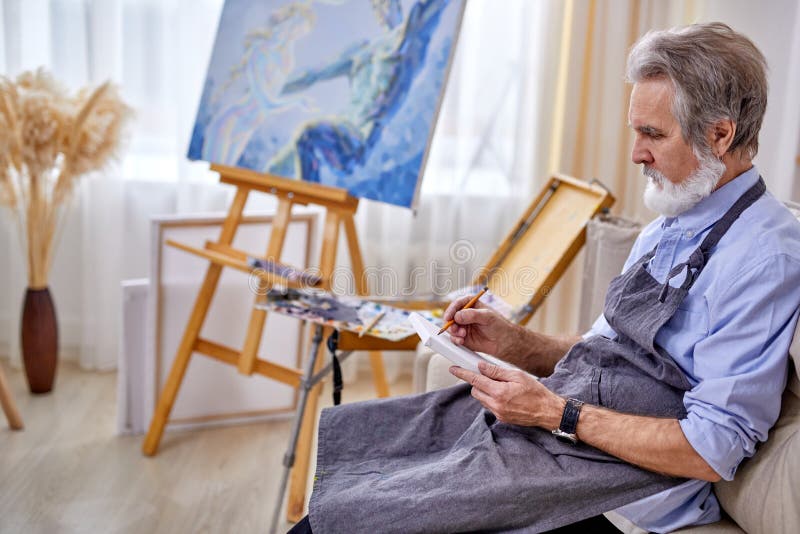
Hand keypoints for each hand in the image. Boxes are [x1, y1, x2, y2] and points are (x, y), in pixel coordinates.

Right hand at [442, 296, 514, 356]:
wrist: (504, 342)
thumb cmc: (499, 326)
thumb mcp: (487, 316)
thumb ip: (472, 315)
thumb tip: (457, 316)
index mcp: (471, 304)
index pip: (457, 304)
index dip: (451, 310)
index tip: (449, 317)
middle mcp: (465, 315)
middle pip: (451, 316)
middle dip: (450, 323)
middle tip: (455, 329)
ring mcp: (463, 326)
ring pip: (451, 327)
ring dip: (453, 332)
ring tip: (462, 335)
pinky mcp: (463, 337)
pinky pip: (454, 338)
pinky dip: (455, 339)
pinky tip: (461, 341)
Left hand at [448, 361, 564, 427]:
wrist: (547, 411)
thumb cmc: (535, 392)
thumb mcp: (517, 376)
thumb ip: (497, 371)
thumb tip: (481, 366)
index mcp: (499, 392)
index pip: (475, 380)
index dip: (463, 373)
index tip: (454, 368)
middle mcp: (496, 405)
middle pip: (475, 391)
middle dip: (478, 382)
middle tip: (489, 376)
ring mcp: (498, 413)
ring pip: (481, 399)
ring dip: (485, 391)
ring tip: (501, 386)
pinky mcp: (501, 418)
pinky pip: (489, 406)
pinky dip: (492, 398)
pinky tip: (505, 395)